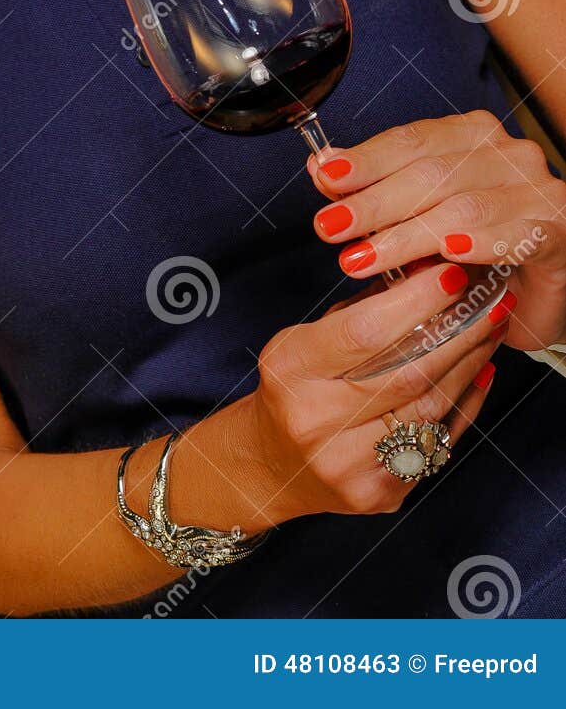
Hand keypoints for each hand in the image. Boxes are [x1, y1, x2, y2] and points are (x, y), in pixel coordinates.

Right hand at [248, 261, 506, 521]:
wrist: (272, 466)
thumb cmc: (293, 389)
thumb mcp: (306, 341)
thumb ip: (361, 310)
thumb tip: (424, 271)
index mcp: (291, 371)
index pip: (363, 332)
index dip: (415, 302)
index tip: (451, 275)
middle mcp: (316, 421)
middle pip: (406, 375)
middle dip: (459, 333)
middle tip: (491, 301)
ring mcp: (349, 465)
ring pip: (429, 411)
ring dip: (469, 366)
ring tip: (491, 332)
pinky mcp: (380, 493)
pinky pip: (436, 443)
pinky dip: (464, 403)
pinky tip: (478, 373)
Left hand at [304, 108, 565, 351]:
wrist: (544, 286)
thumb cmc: (481, 246)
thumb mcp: (422, 216)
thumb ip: (375, 188)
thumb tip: (322, 166)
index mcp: (469, 136)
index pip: (409, 141)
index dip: (364, 160)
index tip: (325, 177)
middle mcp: (505, 152)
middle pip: (428, 172)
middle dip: (373, 202)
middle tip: (330, 227)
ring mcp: (535, 187)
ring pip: (461, 205)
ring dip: (406, 235)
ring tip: (362, 257)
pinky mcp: (557, 227)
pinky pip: (515, 233)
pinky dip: (478, 242)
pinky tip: (447, 254)